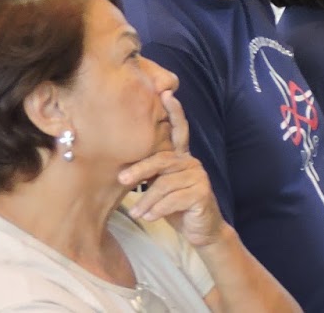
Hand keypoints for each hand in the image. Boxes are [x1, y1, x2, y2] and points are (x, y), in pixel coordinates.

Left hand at [119, 92, 226, 248]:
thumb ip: (151, 176)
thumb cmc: (176, 207)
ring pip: (165, 184)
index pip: (180, 131)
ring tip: (137, 213)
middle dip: (141, 169)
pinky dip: (158, 209)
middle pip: (163, 160)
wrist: (201, 230)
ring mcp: (199, 177)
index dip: (175, 112)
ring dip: (147, 201)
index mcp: (181, 158)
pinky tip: (150, 217)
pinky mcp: (202, 194)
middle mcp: (192, 163)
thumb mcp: (160, 188)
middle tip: (122, 179)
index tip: (167, 93)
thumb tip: (121, 172)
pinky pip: (174, 199)